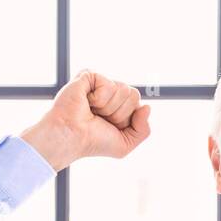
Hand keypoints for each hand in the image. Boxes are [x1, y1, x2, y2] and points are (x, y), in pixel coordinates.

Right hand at [19, 70, 151, 169]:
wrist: (72, 138)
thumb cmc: (94, 142)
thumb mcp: (125, 144)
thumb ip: (144, 130)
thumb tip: (147, 107)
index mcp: (119, 106)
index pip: (137, 103)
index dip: (127, 118)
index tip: (110, 126)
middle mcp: (110, 93)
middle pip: (133, 94)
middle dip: (120, 112)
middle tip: (100, 118)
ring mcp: (99, 83)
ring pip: (124, 89)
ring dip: (109, 107)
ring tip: (92, 111)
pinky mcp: (89, 76)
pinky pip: (109, 84)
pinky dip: (100, 98)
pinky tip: (86, 102)